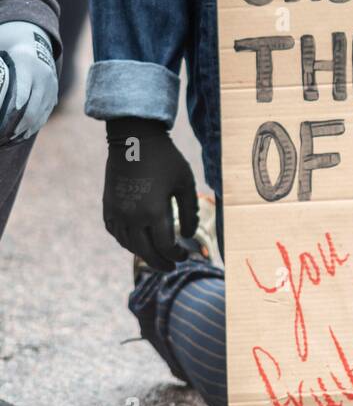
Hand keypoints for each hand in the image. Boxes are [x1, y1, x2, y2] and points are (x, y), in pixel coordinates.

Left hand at [0, 21, 57, 141]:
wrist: (37, 47)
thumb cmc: (13, 57)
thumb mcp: (4, 60)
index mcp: (27, 66)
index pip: (24, 85)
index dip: (20, 98)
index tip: (14, 111)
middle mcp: (42, 76)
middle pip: (34, 103)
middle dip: (23, 121)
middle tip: (10, 134)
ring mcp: (50, 85)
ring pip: (42, 110)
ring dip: (30, 126)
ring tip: (17, 137)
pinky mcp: (54, 92)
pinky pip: (47, 111)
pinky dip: (38, 123)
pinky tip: (27, 133)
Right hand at [104, 117, 197, 271]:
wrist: (133, 138)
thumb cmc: (165, 158)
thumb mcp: (185, 182)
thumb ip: (190, 211)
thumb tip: (189, 235)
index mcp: (153, 212)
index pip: (166, 246)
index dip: (177, 255)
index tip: (186, 254)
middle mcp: (132, 217)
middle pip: (146, 252)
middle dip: (161, 263)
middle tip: (172, 267)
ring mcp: (117, 213)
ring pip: (129, 245)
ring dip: (143, 254)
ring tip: (157, 256)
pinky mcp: (108, 207)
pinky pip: (116, 233)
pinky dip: (127, 241)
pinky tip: (138, 241)